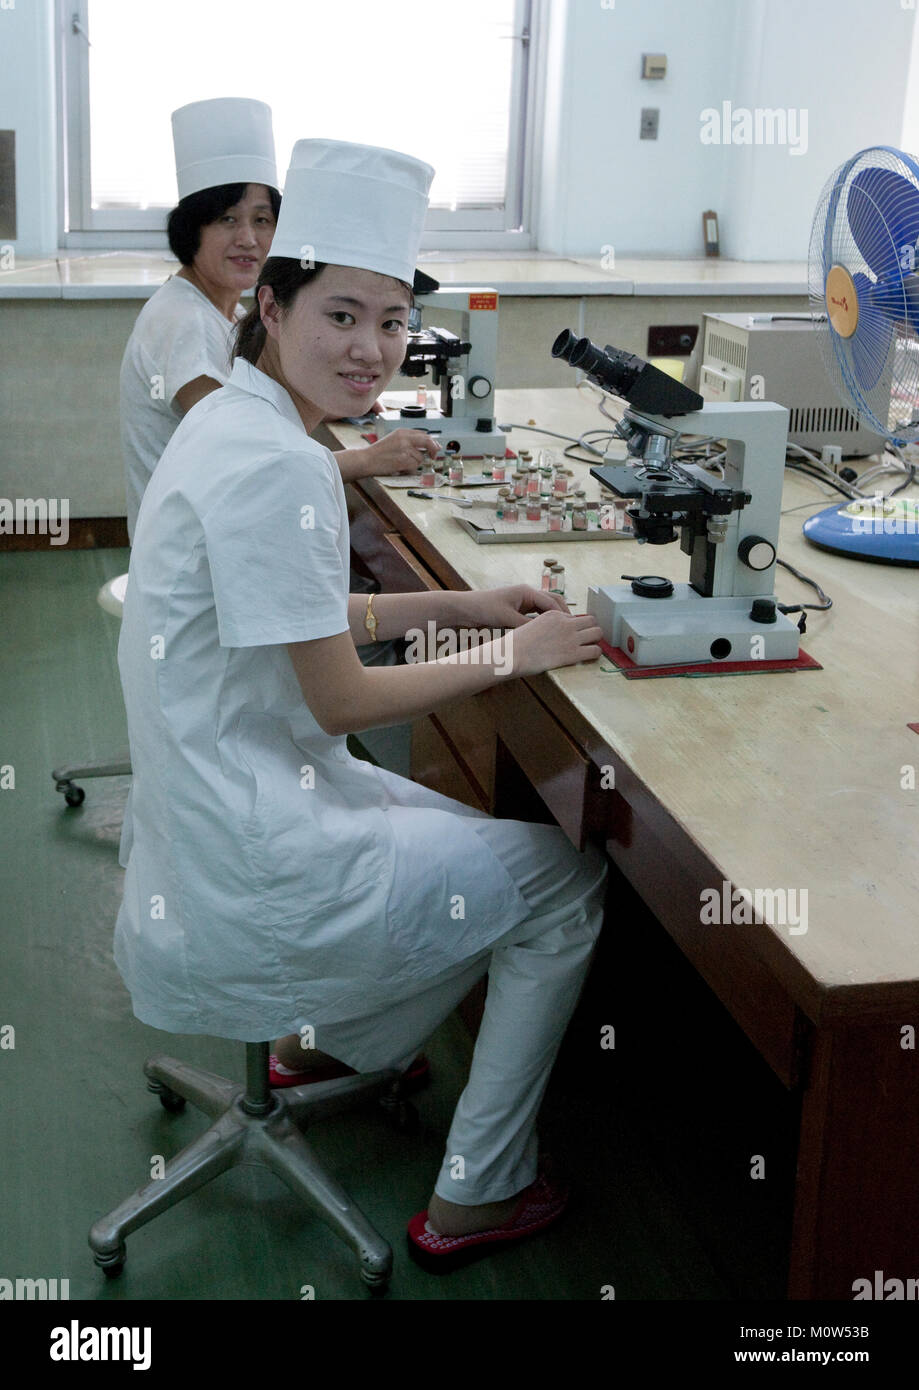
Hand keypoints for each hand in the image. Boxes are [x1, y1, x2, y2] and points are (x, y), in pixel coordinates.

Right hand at [360, 428, 441, 475]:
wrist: (366, 460)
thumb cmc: (378, 453)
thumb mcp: (393, 439)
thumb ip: (407, 440)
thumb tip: (424, 447)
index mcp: (402, 431)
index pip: (423, 434)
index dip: (431, 441)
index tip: (434, 447)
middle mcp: (405, 438)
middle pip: (427, 441)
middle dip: (433, 449)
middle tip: (433, 456)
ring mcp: (404, 449)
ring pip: (420, 457)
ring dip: (415, 463)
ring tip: (402, 463)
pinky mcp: (403, 459)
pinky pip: (415, 466)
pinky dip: (410, 469)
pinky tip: (400, 467)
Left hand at [454, 584, 569, 628]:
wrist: (465, 609)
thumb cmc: (484, 609)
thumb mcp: (507, 619)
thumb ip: (526, 625)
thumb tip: (544, 634)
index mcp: (526, 592)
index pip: (552, 602)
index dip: (563, 615)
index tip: (572, 627)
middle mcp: (527, 595)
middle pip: (553, 603)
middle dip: (563, 615)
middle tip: (573, 629)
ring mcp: (522, 602)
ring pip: (545, 610)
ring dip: (555, 619)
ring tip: (564, 633)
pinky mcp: (517, 610)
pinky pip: (536, 616)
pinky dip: (544, 623)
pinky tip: (548, 635)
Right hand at [507, 609, 603, 676]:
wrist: (513, 655)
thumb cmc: (517, 644)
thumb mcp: (532, 625)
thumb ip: (546, 626)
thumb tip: (552, 634)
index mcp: (554, 614)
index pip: (576, 617)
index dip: (577, 627)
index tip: (576, 634)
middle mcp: (565, 623)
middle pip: (592, 621)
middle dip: (591, 630)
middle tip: (588, 639)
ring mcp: (570, 637)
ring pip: (598, 633)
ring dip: (595, 640)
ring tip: (590, 647)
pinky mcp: (572, 653)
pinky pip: (596, 650)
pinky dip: (595, 654)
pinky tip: (589, 657)